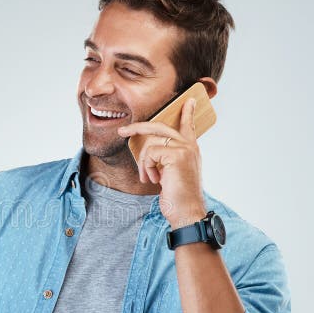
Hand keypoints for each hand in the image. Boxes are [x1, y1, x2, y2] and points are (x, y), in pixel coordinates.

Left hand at [117, 97, 206, 226]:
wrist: (186, 212)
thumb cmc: (178, 197)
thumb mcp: (172, 174)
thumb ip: (167, 159)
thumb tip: (151, 152)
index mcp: (191, 149)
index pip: (189, 125)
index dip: (187, 112)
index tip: (189, 100)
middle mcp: (190, 146)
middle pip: (159, 127)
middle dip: (137, 128)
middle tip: (122, 131)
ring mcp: (184, 149)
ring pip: (150, 144)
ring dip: (144, 163)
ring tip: (149, 178)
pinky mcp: (176, 155)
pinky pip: (150, 153)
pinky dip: (147, 168)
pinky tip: (155, 180)